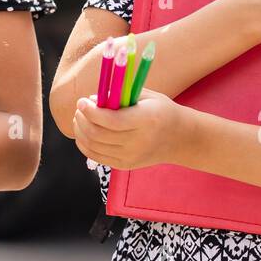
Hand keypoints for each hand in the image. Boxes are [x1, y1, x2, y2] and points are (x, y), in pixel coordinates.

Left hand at [72, 88, 187, 170]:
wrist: (180, 138)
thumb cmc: (161, 110)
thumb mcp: (146, 96)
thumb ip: (119, 95)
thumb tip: (91, 99)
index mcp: (146, 120)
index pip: (111, 121)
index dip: (92, 111)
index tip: (82, 101)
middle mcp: (138, 142)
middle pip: (99, 135)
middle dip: (83, 119)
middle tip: (79, 108)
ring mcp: (131, 157)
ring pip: (94, 147)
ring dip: (80, 131)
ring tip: (79, 118)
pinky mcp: (125, 165)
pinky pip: (96, 157)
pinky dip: (84, 144)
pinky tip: (83, 132)